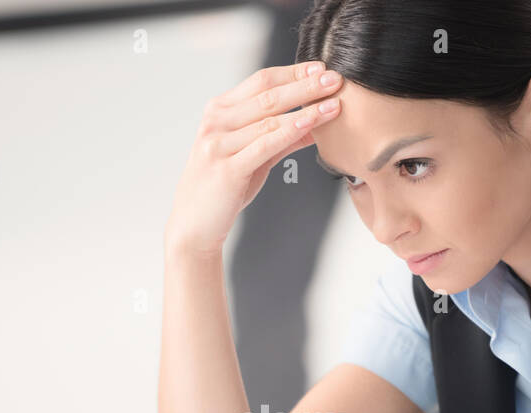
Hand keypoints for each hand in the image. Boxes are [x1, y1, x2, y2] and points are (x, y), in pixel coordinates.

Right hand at [165, 61, 342, 256]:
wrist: (195, 225)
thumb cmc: (224, 188)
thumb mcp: (254, 156)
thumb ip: (281, 138)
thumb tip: (315, 123)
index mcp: (220, 110)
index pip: (261, 81)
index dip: (294, 72)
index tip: (322, 68)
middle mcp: (216, 121)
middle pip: (268, 94)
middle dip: (305, 85)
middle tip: (335, 78)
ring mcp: (218, 143)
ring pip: (269, 118)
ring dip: (306, 108)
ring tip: (333, 103)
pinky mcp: (226, 167)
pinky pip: (264, 144)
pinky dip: (290, 131)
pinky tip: (312, 124)